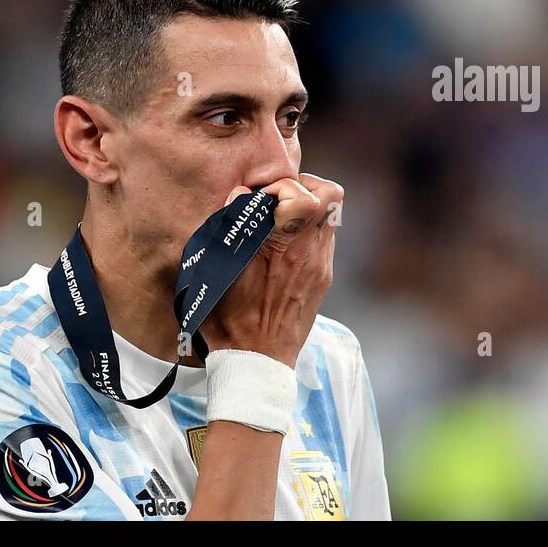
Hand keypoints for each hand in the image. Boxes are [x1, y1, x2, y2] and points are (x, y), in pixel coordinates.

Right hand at [199, 174, 342, 368]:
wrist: (257, 360)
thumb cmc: (228, 318)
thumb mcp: (214, 269)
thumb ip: (228, 227)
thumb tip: (241, 195)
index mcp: (279, 247)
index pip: (302, 195)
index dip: (282, 185)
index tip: (262, 196)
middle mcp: (307, 252)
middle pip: (331, 194)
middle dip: (305, 185)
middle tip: (280, 197)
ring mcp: (321, 264)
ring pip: (332, 214)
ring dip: (310, 206)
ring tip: (283, 216)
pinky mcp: (325, 277)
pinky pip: (326, 237)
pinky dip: (310, 229)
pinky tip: (286, 242)